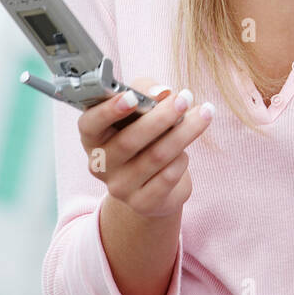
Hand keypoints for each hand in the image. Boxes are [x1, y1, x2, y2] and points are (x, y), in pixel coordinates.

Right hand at [77, 76, 213, 219]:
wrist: (155, 185)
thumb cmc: (145, 135)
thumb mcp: (140, 108)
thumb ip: (146, 92)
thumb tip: (161, 92)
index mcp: (93, 138)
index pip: (89, 125)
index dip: (108, 111)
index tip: (132, 97)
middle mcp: (101, 164)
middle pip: (129, 140)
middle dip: (161, 116)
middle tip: (184, 98)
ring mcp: (120, 187)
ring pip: (156, 156)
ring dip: (184, 132)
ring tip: (204, 113)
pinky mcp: (143, 203)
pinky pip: (168, 177)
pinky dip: (182, 159)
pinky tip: (186, 152)